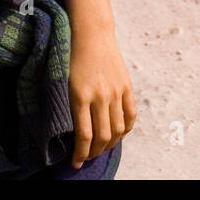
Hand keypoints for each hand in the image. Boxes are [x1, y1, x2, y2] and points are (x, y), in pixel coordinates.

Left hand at [68, 25, 135, 168]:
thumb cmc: (75, 61)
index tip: (75, 163)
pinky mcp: (127, 87)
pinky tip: (119, 134)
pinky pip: (131, 115)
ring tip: (103, 147)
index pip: (84, 135)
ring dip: (110, 144)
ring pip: (118, 129)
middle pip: (102, 136)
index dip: (80, 154)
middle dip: (94, 152)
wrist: (93, 36)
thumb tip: (81, 135)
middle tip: (88, 157)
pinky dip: (126, 129)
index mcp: (80, 97)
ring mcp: (115, 92)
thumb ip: (76, 109)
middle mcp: (99, 96)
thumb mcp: (68, 86)